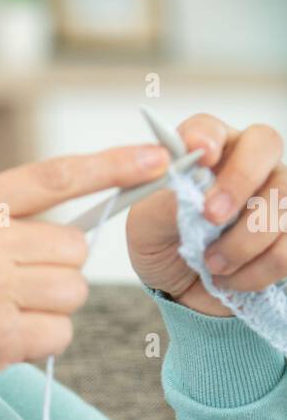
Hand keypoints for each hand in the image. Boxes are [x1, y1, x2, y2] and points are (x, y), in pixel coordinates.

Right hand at [0, 142, 172, 389]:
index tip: (155, 159)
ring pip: (72, 294)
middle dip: (57, 274)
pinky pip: (58, 335)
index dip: (111, 166)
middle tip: (12, 292)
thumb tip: (67, 231)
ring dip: (49, 312)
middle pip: (74, 250)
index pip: (54, 175)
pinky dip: (38, 345)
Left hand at [126, 115, 286, 315]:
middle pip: (265, 144)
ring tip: (212, 264)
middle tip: (211, 217)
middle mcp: (246, 164)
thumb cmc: (163, 248)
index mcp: (204, 153)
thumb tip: (186, 186)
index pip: (209, 128)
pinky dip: (257, 269)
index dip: (206, 137)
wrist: (182, 291)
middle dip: (238, 181)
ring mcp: (276, 195)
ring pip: (283, 200)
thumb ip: (161, 204)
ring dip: (243, 242)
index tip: (200, 154)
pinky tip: (233, 278)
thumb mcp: (146, 229)